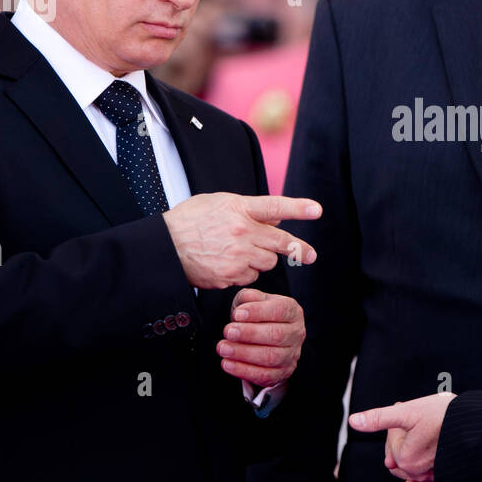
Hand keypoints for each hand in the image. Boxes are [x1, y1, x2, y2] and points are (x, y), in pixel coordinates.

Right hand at [162, 193, 320, 288]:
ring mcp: (237, 255)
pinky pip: (250, 277)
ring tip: (241, 253)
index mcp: (239, 208)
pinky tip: (228, 265)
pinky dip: (245, 274)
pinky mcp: (230, 276)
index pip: (275, 206)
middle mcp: (242, 231)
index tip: (317, 210)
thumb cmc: (190, 221)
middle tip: (310, 255)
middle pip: (281, 242)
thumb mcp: (219, 203)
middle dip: (299, 249)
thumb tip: (276, 217)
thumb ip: (249, 209)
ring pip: (268, 262)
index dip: (298, 208)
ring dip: (262, 259)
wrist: (164, 246)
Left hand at [216, 288, 304, 386]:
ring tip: (223, 347)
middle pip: (276, 335)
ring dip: (244, 353)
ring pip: (271, 357)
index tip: (237, 314)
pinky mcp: (282, 372)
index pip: (280, 310)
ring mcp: (291, 354)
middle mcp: (296, 333)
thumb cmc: (259, 316)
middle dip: (249, 334)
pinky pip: (265, 375)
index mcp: (292, 311)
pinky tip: (227, 363)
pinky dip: (244, 370)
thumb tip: (246, 300)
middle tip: (228, 331)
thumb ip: (250, 297)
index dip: (258, 312)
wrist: (265, 339)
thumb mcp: (254, 301)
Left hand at [349, 393, 455, 481]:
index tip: (405, 416)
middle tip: (416, 431)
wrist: (478, 425)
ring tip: (414, 472)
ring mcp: (436, 478)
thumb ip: (379, 418)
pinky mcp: (451, 480)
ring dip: (416, 476)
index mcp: (405, 458)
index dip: (396, 432)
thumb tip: (353, 421)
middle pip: (404, 465)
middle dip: (405, 450)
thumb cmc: (444, 414)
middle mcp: (419, 473)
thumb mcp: (407, 411)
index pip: (392, 449)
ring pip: (419, 478)